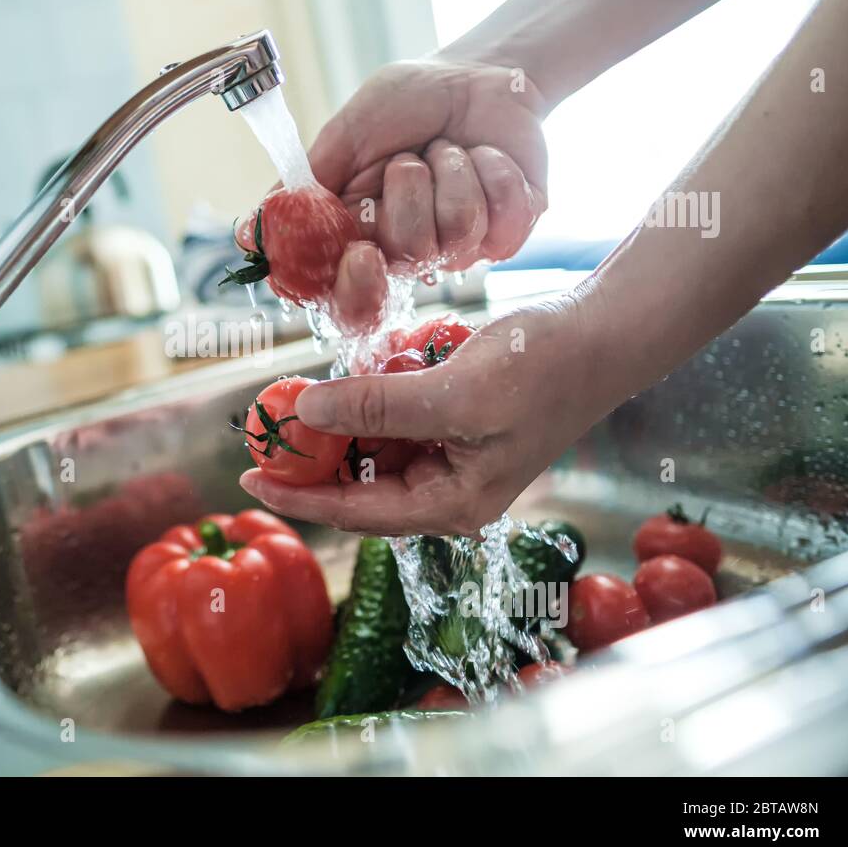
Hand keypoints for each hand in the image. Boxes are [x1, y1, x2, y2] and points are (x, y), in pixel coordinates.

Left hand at [239, 294, 617, 536]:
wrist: (600, 334)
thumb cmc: (542, 371)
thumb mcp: (451, 393)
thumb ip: (375, 407)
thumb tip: (304, 413)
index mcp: (451, 504)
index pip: (354, 512)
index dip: (297, 496)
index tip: (247, 475)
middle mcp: (446, 490)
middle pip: (357, 483)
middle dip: (311, 455)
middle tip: (265, 423)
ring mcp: (449, 456)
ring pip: (370, 448)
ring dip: (338, 420)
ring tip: (300, 393)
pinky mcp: (450, 421)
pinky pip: (393, 417)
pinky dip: (371, 395)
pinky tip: (358, 370)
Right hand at [311, 57, 549, 329]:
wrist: (473, 74)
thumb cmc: (406, 104)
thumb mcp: (343, 137)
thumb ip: (302, 188)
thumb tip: (248, 235)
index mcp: (361, 238)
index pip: (350, 299)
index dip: (356, 287)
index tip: (361, 252)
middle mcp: (410, 253)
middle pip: (407, 253)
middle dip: (408, 188)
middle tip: (409, 159)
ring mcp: (463, 247)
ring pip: (457, 232)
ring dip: (453, 169)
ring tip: (449, 148)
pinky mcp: (511, 232)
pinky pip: (505, 220)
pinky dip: (494, 170)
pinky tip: (487, 155)